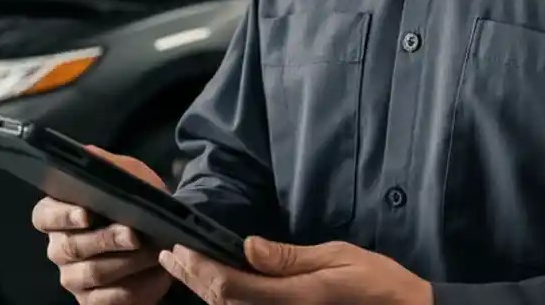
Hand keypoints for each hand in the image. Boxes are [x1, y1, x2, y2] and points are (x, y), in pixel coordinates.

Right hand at [32, 146, 173, 304]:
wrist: (163, 232)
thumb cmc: (138, 200)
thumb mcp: (130, 176)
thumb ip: (109, 165)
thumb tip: (87, 152)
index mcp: (57, 215)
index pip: (44, 216)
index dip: (62, 216)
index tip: (86, 214)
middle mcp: (59, 248)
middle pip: (72, 247)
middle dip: (106, 239)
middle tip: (134, 234)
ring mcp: (73, 278)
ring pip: (93, 274)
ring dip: (127, 263)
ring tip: (153, 252)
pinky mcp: (93, 301)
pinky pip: (110, 300)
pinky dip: (137, 287)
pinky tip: (157, 274)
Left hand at [159, 236, 432, 304]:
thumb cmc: (376, 283)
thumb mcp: (338, 258)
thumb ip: (289, 258)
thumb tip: (247, 246)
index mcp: (291, 298)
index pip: (230, 287)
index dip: (200, 269)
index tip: (179, 248)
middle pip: (222, 302)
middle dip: (192, 278)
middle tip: (168, 255)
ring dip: (203, 290)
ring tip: (182, 267)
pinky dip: (224, 301)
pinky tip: (214, 287)